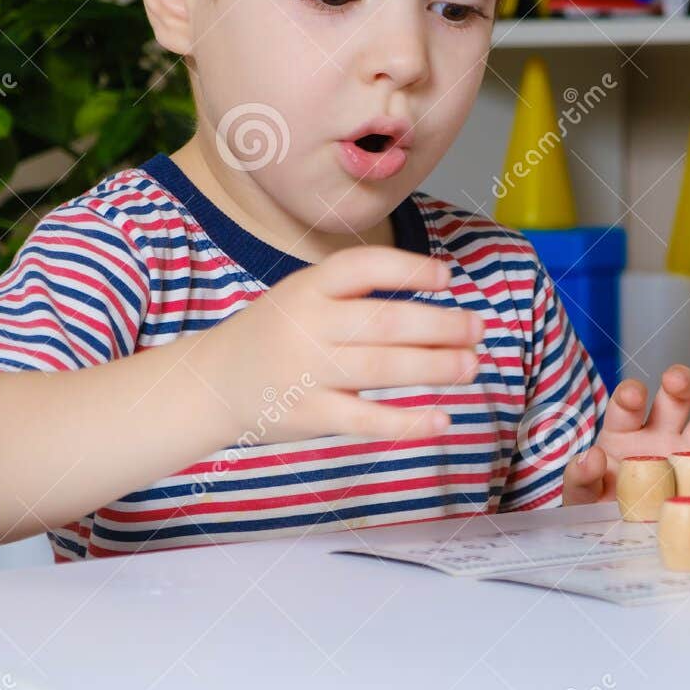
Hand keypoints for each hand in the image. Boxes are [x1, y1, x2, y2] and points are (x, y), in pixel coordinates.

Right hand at [196, 245, 482, 444]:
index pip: (362, 267)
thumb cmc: (277, 333)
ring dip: (436, 367)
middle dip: (441, 326)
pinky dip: (408, 422)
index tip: (447, 277)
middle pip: (384, 323)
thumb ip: (358, 292)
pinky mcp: (310, 416)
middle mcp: (307, 325)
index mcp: (308, 287)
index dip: (408, 269)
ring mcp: (307, 372)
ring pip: (382, 369)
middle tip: (478, 329)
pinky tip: (442, 419)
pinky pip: (366, 420)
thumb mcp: (304, 294)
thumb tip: (438, 296)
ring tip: (472, 366)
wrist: (211, 383)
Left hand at [561, 364, 689, 504]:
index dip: (630, 397)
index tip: (633, 394)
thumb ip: (580, 478)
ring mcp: (686, 455)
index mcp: (624, 434)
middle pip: (671, 403)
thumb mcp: (580, 495)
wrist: (621, 534)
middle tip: (678, 379)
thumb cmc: (598, 505)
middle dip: (677, 386)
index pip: (627, 408)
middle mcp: (659, 436)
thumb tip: (590, 458)